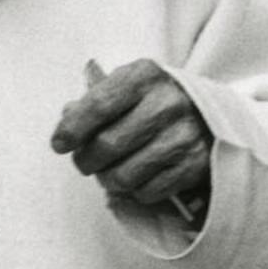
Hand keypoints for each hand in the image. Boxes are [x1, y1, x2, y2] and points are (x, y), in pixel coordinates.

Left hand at [49, 60, 212, 214]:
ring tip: (109, 171)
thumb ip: (93, 101)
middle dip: (86, 160)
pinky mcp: (194, 165)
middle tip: (85, 162)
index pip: (99, 104)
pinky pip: (146, 192)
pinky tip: (138, 175)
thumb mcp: (126, 86)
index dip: (73, 129)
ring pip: (124, 176)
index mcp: (145, 76)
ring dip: (108, 179)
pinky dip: (134, 190)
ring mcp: (183, 136)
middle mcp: (168, 103)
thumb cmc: (152, 100)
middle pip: (107, 146)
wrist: (208, 114)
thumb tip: (67, 119)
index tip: (59, 144)